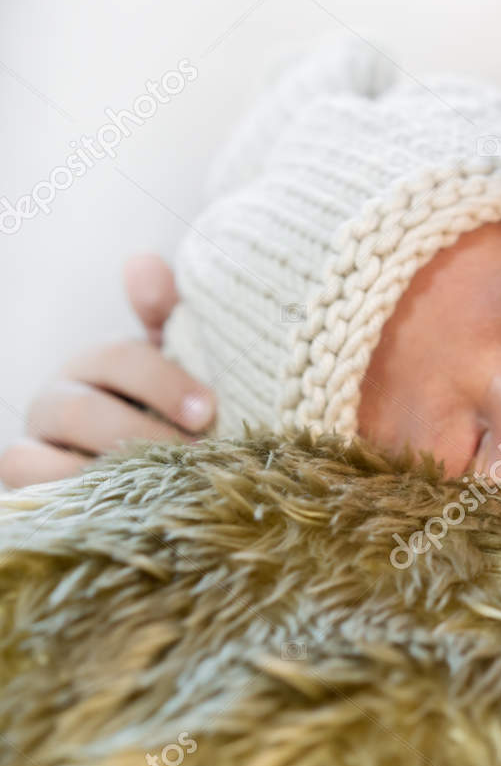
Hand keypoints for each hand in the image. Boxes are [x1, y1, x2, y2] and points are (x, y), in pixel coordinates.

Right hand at [0, 255, 213, 488]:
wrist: (146, 464)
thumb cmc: (167, 405)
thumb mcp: (175, 358)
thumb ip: (165, 312)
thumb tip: (141, 261)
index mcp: (99, 360)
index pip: (120, 357)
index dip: (164, 383)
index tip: (209, 411)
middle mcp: (59, 396)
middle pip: (84, 410)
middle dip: (143, 433)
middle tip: (195, 454)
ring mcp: (37, 439)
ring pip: (49, 451)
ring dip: (108, 469)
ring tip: (161, 484)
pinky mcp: (26, 479)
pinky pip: (29, 483)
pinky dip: (68, 490)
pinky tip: (120, 504)